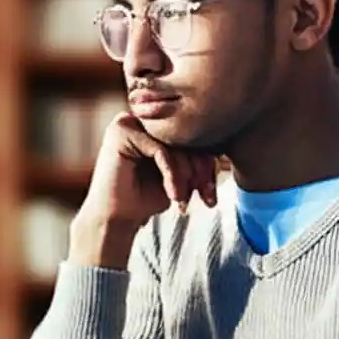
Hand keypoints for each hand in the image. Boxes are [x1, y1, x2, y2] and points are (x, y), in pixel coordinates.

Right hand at [70, 113, 219, 267]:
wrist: (114, 220)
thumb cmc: (143, 200)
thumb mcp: (177, 177)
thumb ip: (194, 158)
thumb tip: (224, 148)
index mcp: (153, 126)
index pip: (190, 136)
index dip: (206, 164)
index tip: (211, 195)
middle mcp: (141, 118)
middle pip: (185, 137)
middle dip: (200, 171)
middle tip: (206, 198)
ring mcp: (129, 121)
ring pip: (175, 144)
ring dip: (186, 176)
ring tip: (184, 201)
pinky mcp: (121, 132)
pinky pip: (162, 151)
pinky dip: (172, 176)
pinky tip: (173, 196)